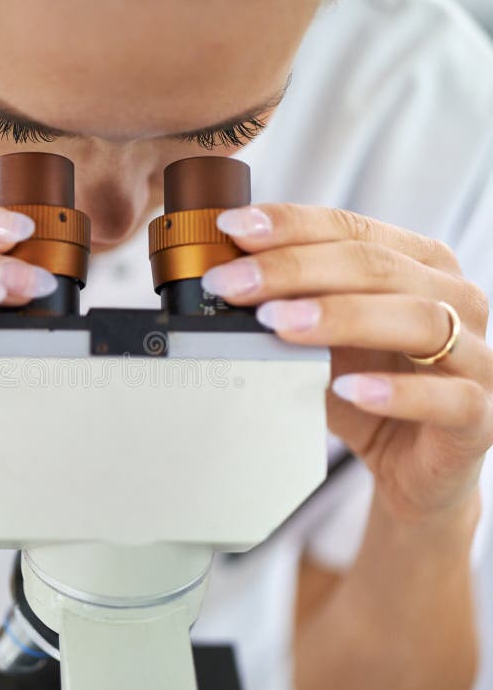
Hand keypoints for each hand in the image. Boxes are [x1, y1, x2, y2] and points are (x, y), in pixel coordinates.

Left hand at [203, 204, 492, 522]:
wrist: (411, 465)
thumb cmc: (364, 389)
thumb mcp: (320, 341)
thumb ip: (288, 306)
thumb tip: (221, 279)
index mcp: (417, 264)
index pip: (352, 229)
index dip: (290, 224)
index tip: (231, 226)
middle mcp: (455, 297)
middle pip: (376, 267)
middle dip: (294, 270)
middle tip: (232, 284)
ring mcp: (476, 354)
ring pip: (418, 319)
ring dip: (341, 316)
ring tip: (277, 324)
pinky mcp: (479, 415)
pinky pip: (449, 397)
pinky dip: (397, 392)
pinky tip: (346, 389)